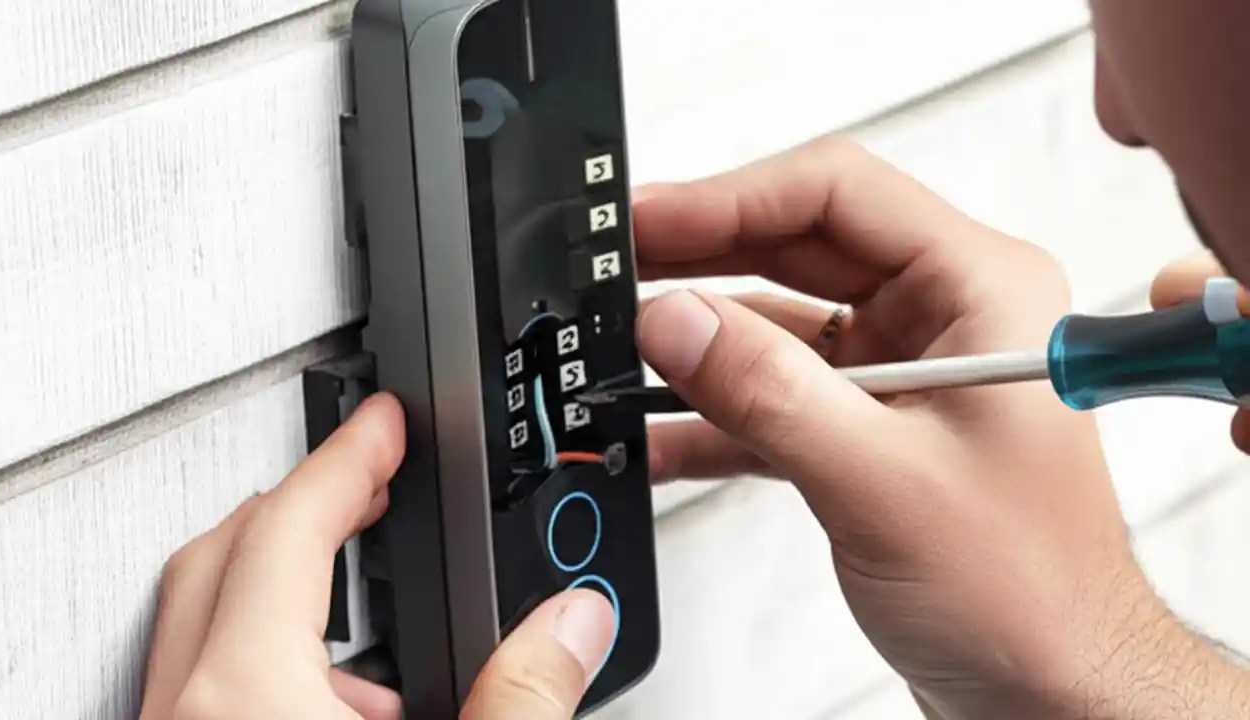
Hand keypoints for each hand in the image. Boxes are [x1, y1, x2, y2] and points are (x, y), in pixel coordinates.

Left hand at [139, 393, 613, 719]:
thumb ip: (524, 698)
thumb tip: (571, 623)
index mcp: (244, 702)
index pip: (288, 530)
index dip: (347, 458)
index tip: (383, 423)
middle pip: (223, 554)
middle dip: (305, 502)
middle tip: (372, 476)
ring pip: (201, 624)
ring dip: (286, 593)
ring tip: (383, 618)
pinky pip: (204, 693)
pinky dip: (267, 667)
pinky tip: (347, 711)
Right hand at [634, 137, 1246, 717]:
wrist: (1049, 691)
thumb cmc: (1029, 595)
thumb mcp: (882, 482)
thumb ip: (768, 393)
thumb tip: (676, 321)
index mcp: (980, 290)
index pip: (837, 195)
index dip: (731, 198)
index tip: (651, 221)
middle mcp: (943, 318)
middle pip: (797, 248)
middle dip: (701, 259)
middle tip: (619, 265)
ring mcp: (902, 373)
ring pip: (777, 323)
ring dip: (701, 341)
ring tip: (624, 348)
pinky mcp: (868, 429)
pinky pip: (774, 394)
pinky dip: (716, 412)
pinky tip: (660, 432)